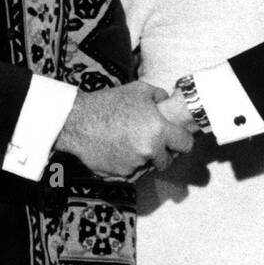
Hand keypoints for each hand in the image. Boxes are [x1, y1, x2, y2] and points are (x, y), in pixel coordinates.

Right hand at [56, 81, 192, 180]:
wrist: (78, 121)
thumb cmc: (107, 104)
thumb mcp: (138, 90)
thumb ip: (159, 96)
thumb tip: (166, 103)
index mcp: (159, 130)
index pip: (185, 145)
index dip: (182, 141)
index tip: (178, 140)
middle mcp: (149, 151)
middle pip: (167, 161)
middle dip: (161, 153)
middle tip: (150, 141)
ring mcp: (135, 165)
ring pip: (147, 167)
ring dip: (143, 159)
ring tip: (128, 142)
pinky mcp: (120, 174)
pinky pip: (131, 173)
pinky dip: (127, 165)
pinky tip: (117, 150)